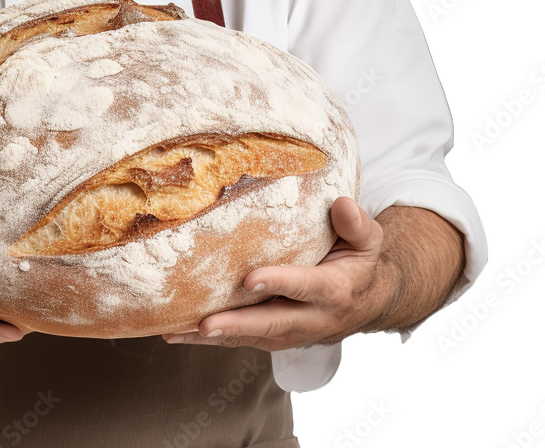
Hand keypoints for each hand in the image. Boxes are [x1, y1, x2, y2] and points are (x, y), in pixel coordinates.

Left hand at [162, 196, 389, 351]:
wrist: (366, 300)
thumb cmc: (359, 261)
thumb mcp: (367, 239)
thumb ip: (356, 224)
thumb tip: (342, 203)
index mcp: (333, 290)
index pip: (303, 286)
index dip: (278, 283)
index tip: (250, 280)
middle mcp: (311, 318)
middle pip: (271, 323)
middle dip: (237, 325)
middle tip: (206, 324)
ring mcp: (291, 332)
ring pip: (250, 337)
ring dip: (215, 337)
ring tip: (177, 332)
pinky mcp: (274, 336)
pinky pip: (241, 339)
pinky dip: (209, 339)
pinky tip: (177, 333)